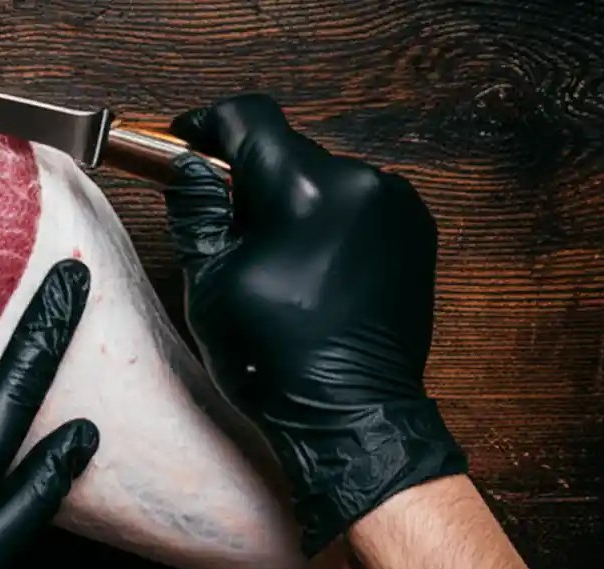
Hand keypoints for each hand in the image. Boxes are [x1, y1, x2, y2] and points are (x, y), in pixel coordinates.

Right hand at [164, 95, 466, 554]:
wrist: (351, 414)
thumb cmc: (273, 360)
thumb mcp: (211, 283)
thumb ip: (198, 211)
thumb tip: (190, 165)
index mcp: (303, 191)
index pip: (249, 118)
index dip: (208, 124)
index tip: (187, 140)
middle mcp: (358, 183)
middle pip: (285, 150)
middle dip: (249, 177)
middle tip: (224, 223)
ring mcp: (395, 205)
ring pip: (322, 176)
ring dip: (292, 201)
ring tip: (274, 258)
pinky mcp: (415, 229)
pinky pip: (357, 202)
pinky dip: (328, 219)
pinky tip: (313, 268)